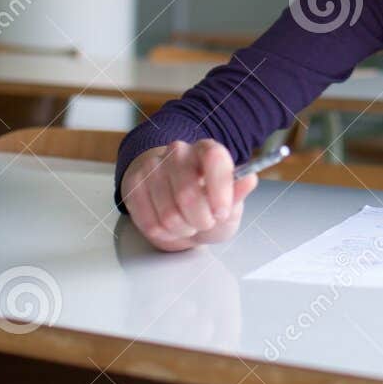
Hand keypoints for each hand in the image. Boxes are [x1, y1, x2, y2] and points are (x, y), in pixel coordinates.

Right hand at [120, 139, 257, 251]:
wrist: (178, 209)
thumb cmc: (208, 206)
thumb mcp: (230, 205)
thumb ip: (238, 193)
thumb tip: (249, 179)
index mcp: (207, 150)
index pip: (214, 158)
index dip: (219, 190)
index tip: (222, 213)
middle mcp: (179, 152)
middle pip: (187, 193)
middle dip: (200, 219)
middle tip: (206, 222)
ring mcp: (153, 166)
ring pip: (168, 214)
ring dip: (182, 228)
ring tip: (187, 223)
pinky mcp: (134, 185)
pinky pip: (149, 222)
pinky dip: (164, 233)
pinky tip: (170, 226)